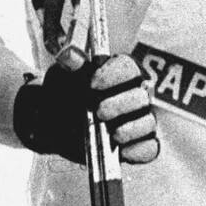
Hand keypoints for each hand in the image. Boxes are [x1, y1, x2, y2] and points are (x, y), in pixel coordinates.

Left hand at [12, 55, 158, 165]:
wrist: (55, 126)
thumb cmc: (64, 95)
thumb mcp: (63, 79)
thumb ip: (71, 68)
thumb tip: (68, 53)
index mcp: (120, 72)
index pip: (127, 67)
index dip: (112, 74)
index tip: (92, 83)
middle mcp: (135, 94)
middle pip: (141, 95)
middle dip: (121, 104)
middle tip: (100, 111)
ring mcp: (139, 120)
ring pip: (148, 122)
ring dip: (133, 128)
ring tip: (114, 134)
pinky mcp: (139, 144)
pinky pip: (150, 148)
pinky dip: (140, 151)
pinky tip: (124, 152)